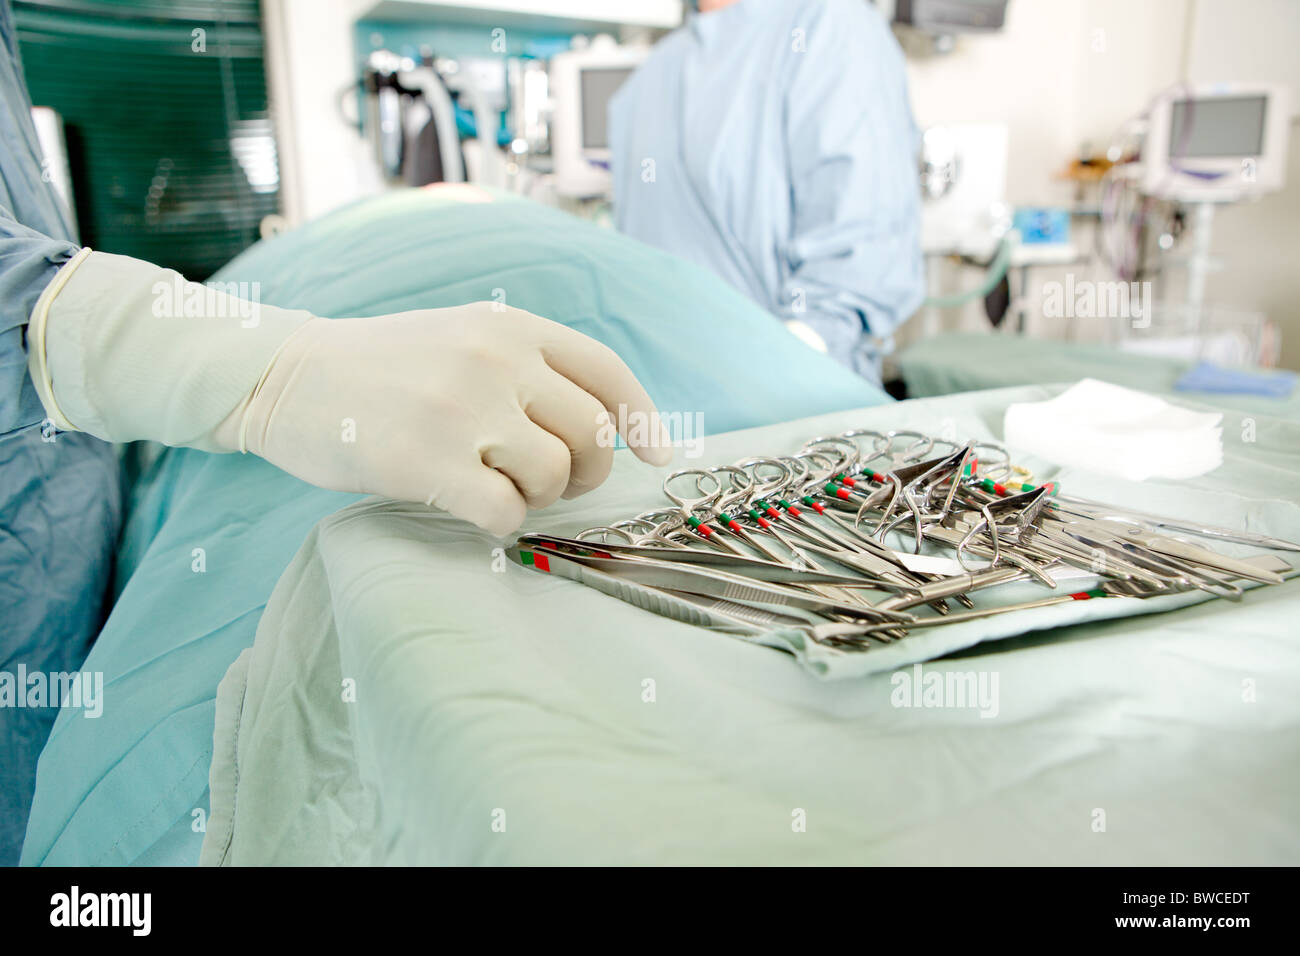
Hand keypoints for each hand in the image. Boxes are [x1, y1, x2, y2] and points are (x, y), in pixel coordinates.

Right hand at [229, 305, 670, 535]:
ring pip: (555, 477)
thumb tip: (606, 428)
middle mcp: (496, 360)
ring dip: (536, 496)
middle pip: (592, 435)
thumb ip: (527, 366)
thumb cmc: (383, 367)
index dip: (642, 419)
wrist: (286, 376)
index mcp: (510, 327)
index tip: (652, 454)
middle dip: (584, 472)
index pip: (607, 372)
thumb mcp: (463, 335)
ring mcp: (463, 409)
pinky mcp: (427, 461)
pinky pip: (507, 514)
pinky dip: (499, 524)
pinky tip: (469, 508)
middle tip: (548, 482)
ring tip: (494, 484)